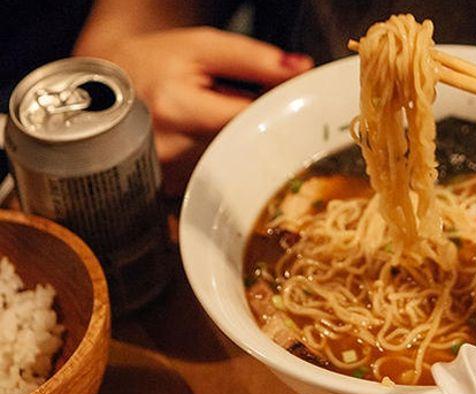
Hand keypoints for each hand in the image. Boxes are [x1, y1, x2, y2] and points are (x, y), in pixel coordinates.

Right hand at [76, 27, 312, 195]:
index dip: (277, 115)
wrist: (104, 89)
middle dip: (257, 133)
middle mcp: (167, 150)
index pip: (250, 121)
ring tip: (217, 127)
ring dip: (239, 150)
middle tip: (252, 116)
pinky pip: (216, 184)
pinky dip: (223, 166)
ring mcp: (165, 178)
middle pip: (245, 150)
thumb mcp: (203, 48)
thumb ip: (255, 59)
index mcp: (175, 108)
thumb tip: (301, 71)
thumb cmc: (154, 64)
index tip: (290, 110)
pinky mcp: (167, 194)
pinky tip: (209, 147)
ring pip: (233, 169)